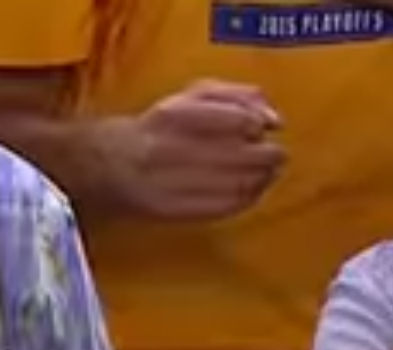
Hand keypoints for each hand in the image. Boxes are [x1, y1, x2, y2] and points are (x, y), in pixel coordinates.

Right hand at [100, 80, 284, 219]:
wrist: (117, 166)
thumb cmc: (164, 126)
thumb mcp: (193, 96)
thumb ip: (238, 96)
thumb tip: (275, 122)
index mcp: (177, 114)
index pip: (241, 121)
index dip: (259, 126)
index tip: (260, 129)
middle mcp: (174, 149)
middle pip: (247, 156)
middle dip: (270, 155)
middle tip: (273, 155)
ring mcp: (175, 183)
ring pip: (243, 184)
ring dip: (263, 178)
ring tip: (264, 172)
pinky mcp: (179, 210)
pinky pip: (228, 206)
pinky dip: (249, 198)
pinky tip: (249, 190)